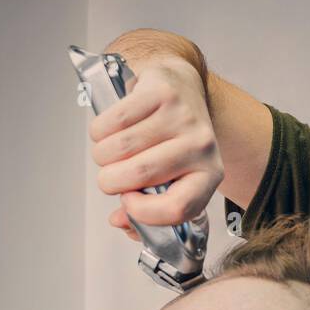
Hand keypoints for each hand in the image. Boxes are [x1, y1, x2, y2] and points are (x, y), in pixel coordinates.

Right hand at [88, 56, 222, 240]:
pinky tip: (108, 133)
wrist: (184, 88)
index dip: (143, 212)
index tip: (128, 202)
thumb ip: (146, 210)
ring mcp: (181, 116)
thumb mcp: (171, 179)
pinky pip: (113, 121)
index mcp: (210, 175)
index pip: (178, 208)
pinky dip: (100, 132)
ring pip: (120, 148)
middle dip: (111, 182)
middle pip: (140, 175)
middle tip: (111, 177)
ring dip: (102, 157)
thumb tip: (120, 221)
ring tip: (109, 154)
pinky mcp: (160, 92)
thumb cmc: (173, 141)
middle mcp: (201, 145)